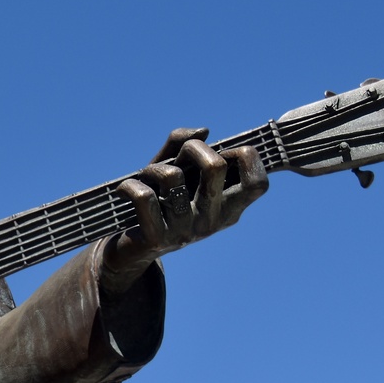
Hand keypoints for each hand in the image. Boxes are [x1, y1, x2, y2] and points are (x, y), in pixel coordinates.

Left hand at [101, 127, 268, 293]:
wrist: (131, 251)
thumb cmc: (158, 202)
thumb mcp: (174, 171)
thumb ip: (184, 145)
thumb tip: (203, 131)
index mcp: (228, 208)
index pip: (258, 184)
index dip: (245, 157)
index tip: (221, 152)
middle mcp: (212, 222)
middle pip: (215, 166)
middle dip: (193, 146)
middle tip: (177, 157)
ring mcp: (186, 232)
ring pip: (172, 177)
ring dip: (153, 168)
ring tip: (145, 176)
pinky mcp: (158, 239)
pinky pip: (144, 197)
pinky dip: (130, 185)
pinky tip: (125, 188)